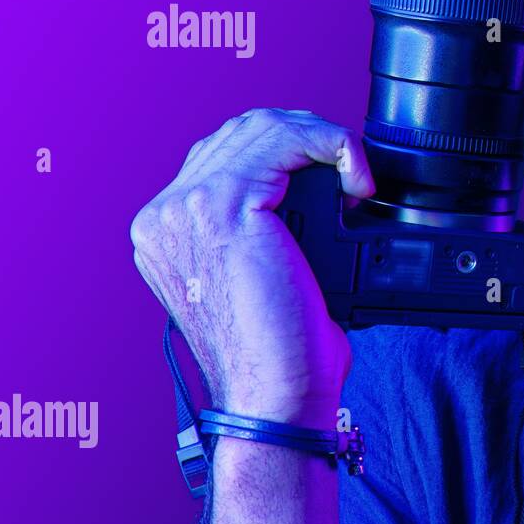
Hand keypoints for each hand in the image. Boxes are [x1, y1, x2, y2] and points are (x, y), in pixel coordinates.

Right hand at [130, 108, 374, 427]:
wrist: (277, 398)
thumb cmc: (283, 356)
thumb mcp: (266, 280)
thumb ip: (269, 232)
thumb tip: (327, 196)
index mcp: (168, 232)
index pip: (225, 154)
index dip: (289, 151)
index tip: (336, 176)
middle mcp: (165, 216)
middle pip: (240, 131)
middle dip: (306, 136)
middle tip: (351, 165)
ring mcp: (184, 208)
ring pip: (262, 126)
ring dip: (322, 138)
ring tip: (357, 173)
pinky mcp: (222, 206)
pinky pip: (283, 139)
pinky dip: (332, 145)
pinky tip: (358, 179)